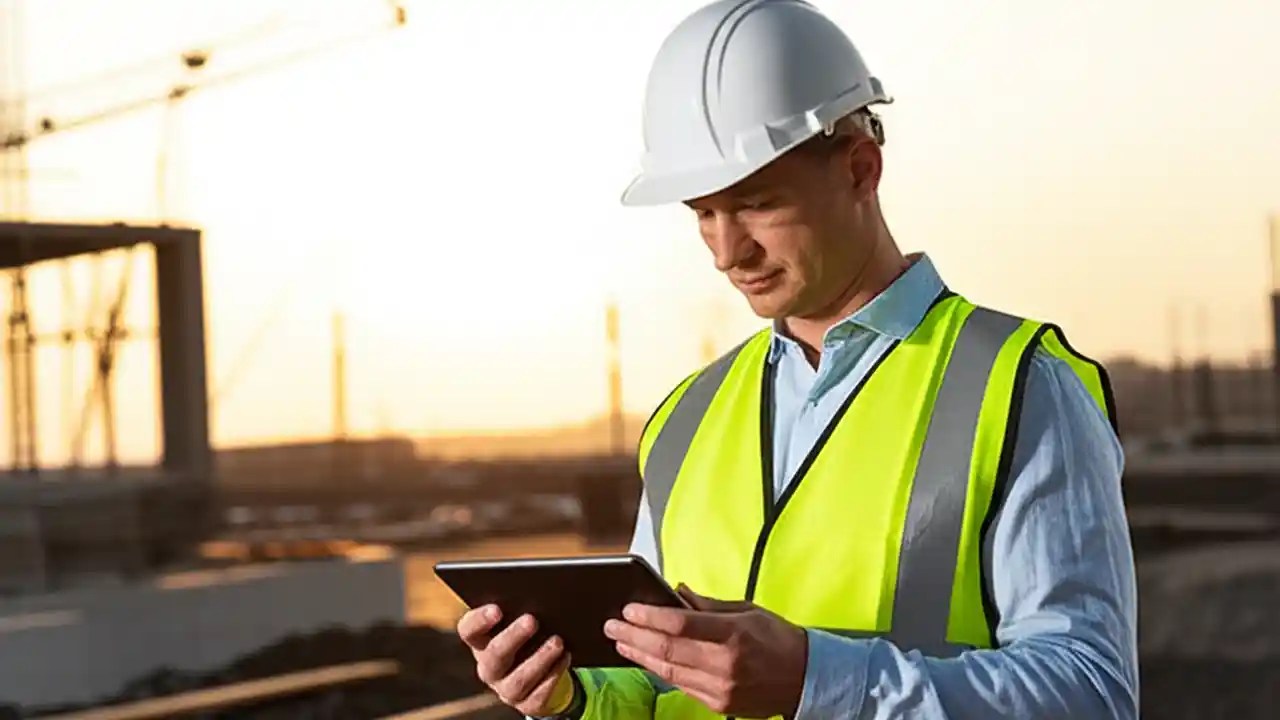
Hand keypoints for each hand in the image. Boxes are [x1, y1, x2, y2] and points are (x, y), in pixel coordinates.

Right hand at [457, 604, 575, 715]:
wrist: (544, 670)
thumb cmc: (531, 634)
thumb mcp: (523, 618)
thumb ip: (523, 605)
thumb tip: (541, 590)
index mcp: (482, 641)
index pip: (468, 630)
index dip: (479, 620)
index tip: (496, 608)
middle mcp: (489, 667)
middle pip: (494, 656)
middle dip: (513, 637)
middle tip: (532, 620)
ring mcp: (506, 688)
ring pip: (518, 680)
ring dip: (539, 659)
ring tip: (557, 641)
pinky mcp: (527, 703)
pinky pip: (539, 695)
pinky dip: (554, 675)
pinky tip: (566, 657)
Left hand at [604, 584, 807, 717]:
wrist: (806, 678)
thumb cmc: (777, 639)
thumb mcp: (747, 610)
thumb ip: (708, 604)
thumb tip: (675, 592)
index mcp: (733, 634)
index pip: (680, 624)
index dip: (649, 617)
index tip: (629, 609)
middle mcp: (724, 663)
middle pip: (667, 649)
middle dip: (634, 636)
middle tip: (612, 626)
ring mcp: (720, 688)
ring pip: (668, 671)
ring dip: (640, 655)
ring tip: (622, 642)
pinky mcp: (718, 704)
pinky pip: (681, 685)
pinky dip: (660, 670)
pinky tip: (646, 659)